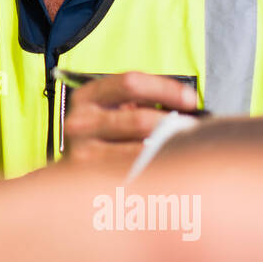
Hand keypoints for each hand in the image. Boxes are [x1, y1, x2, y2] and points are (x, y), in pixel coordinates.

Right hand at [61, 71, 198, 166]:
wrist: (67, 168)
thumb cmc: (100, 134)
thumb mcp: (111, 107)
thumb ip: (141, 101)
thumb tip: (186, 104)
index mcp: (88, 95)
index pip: (131, 82)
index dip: (165, 89)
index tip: (190, 100)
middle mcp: (81, 121)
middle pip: (139, 119)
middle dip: (175, 124)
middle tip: (195, 129)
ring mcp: (83, 152)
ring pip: (141, 149)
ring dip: (170, 147)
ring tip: (186, 147)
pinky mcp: (91, 179)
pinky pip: (135, 172)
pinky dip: (158, 169)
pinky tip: (169, 167)